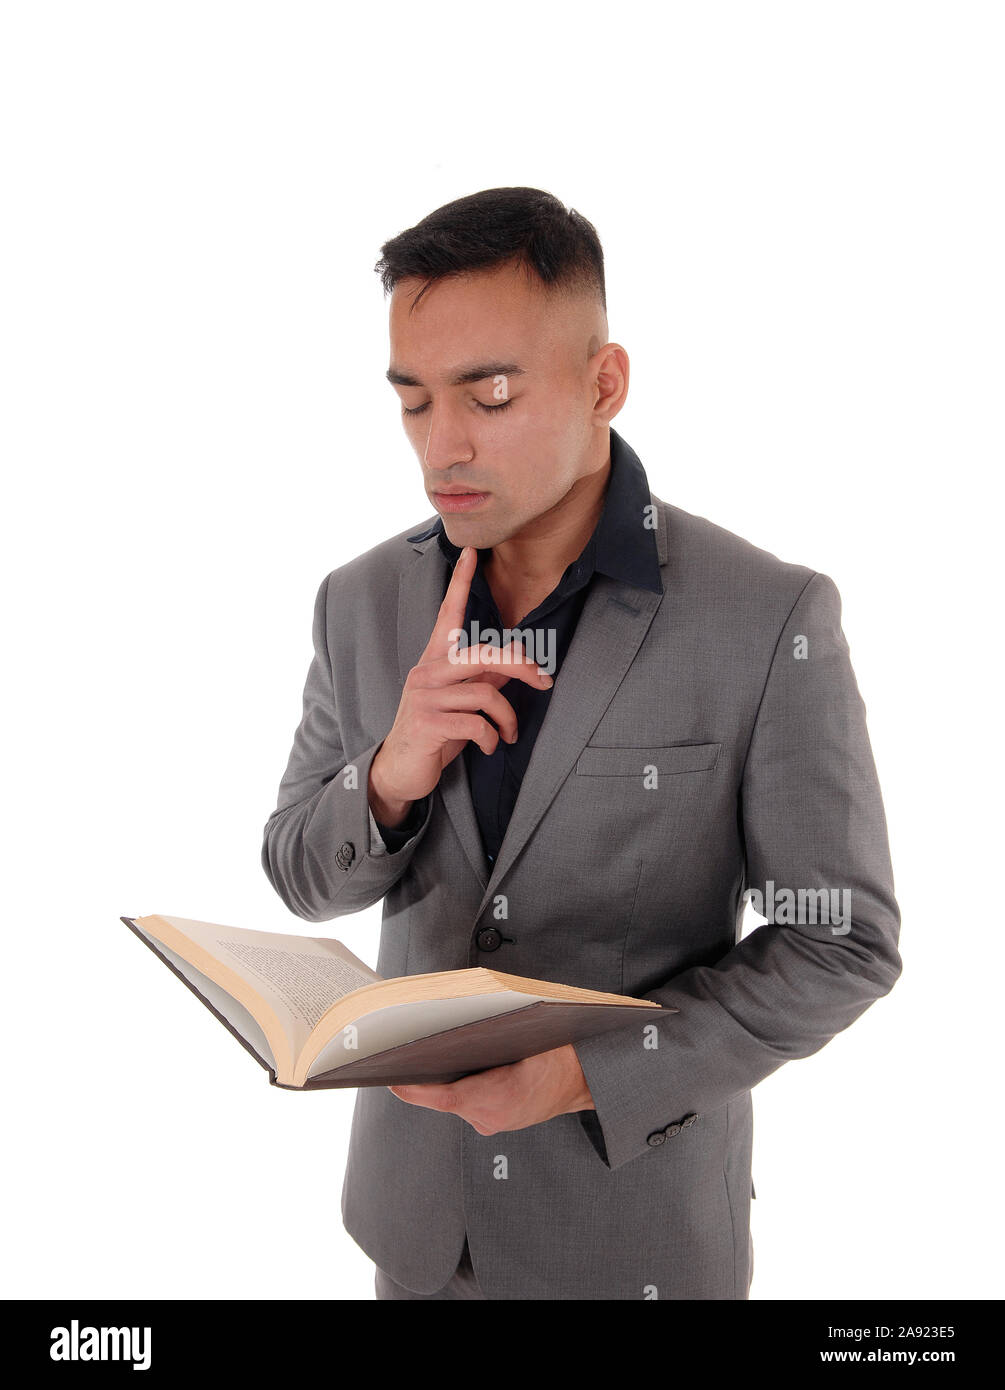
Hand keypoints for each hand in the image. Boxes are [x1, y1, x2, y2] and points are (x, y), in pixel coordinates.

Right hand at [368, 544, 553, 825]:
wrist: (399, 770)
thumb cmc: (435, 732)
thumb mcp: (461, 702)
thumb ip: (484, 678)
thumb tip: (521, 662)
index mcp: (434, 660)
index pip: (448, 614)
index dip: (460, 583)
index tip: (472, 552)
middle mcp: (427, 671)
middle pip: (483, 653)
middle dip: (521, 666)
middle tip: (545, 682)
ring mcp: (424, 696)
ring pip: (486, 693)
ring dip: (507, 719)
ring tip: (508, 735)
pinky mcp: (427, 722)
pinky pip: (476, 723)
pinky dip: (491, 738)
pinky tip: (488, 747)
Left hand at [388, 1043, 594, 1134]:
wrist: (585, 1078)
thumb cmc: (558, 1055)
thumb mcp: (525, 1036)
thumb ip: (488, 1036)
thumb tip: (450, 1025)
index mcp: (496, 1099)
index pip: (440, 1096)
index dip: (411, 1088)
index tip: (390, 1077)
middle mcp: (490, 1117)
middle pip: (441, 1095)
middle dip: (424, 1075)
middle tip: (402, 1054)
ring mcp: (491, 1122)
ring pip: (452, 1098)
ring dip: (443, 1079)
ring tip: (429, 1054)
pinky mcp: (493, 1120)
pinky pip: (465, 1101)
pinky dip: (458, 1085)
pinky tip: (459, 1065)